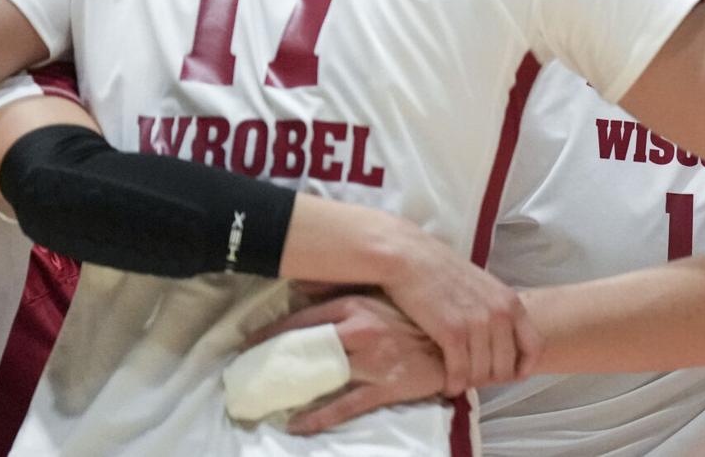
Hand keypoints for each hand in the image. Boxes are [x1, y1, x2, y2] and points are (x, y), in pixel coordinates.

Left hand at [243, 291, 444, 433]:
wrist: (458, 340)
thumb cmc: (417, 316)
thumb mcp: (382, 295)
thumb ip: (347, 289)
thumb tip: (304, 280)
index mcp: (357, 305)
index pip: (303, 319)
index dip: (272, 333)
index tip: (247, 344)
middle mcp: (360, 331)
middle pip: (305, 347)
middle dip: (273, 361)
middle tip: (246, 375)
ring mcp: (373, 360)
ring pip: (321, 376)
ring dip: (292, 390)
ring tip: (267, 400)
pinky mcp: (386, 386)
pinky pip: (344, 406)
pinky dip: (318, 417)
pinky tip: (298, 425)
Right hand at [379, 230, 543, 396]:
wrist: (410, 258)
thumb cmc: (443, 271)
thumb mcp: (484, 287)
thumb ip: (497, 311)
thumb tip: (502, 341)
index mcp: (511, 302)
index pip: (534, 347)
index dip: (522, 368)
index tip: (507, 375)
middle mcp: (500, 314)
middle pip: (506, 368)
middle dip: (489, 379)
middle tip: (473, 378)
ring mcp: (477, 323)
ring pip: (482, 374)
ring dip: (469, 383)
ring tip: (458, 380)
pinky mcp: (452, 332)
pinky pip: (460, 373)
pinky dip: (454, 384)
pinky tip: (447, 383)